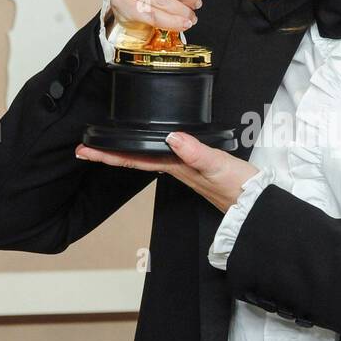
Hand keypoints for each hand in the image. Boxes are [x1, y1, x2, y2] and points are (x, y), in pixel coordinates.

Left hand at [75, 132, 259, 214]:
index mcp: (175, 167)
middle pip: (132, 159)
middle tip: (83, 147)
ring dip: (124, 153)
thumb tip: (171, 136)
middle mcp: (174, 169)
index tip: (84, 151)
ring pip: (144, 159)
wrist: (256, 205)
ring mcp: (183, 169)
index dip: (107, 155)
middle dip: (108, 154)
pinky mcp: (194, 167)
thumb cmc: (239, 188)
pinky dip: (146, 150)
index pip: (133, 159)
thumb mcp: (218, 166)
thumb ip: (196, 152)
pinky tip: (147, 146)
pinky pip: (161, 157)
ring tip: (106, 146)